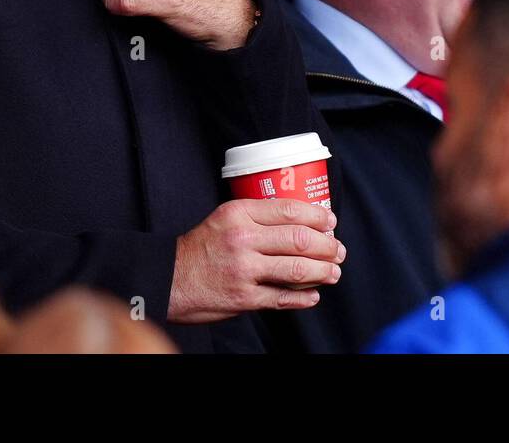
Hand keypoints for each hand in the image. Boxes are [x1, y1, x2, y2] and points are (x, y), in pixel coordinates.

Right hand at [167, 199, 344, 323]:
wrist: (169, 277)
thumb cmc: (201, 247)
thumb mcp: (224, 218)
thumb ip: (257, 217)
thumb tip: (301, 222)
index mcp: (239, 213)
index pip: (289, 210)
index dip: (317, 216)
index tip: (331, 222)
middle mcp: (242, 238)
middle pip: (299, 239)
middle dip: (328, 246)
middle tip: (338, 250)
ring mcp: (244, 270)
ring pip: (297, 269)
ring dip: (322, 272)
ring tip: (333, 273)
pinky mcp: (243, 298)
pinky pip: (283, 298)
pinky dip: (304, 298)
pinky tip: (313, 295)